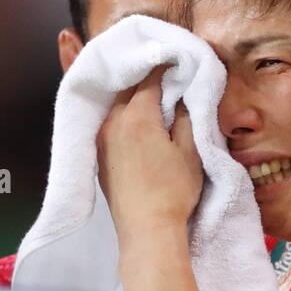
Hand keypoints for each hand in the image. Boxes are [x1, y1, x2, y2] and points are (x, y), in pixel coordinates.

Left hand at [97, 66, 203, 240]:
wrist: (146, 231)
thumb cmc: (172, 193)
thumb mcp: (191, 152)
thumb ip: (186, 116)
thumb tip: (182, 95)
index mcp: (137, 116)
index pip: (150, 77)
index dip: (164, 66)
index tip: (176, 60)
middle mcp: (113, 121)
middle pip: (127, 86)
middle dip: (144, 77)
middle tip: (163, 72)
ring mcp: (102, 138)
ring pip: (116, 104)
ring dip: (131, 95)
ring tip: (150, 93)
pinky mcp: (99, 155)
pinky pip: (109, 122)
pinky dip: (122, 114)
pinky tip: (134, 119)